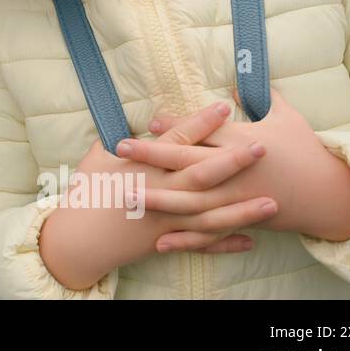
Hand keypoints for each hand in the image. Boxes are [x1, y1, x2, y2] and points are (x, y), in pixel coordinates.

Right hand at [39, 102, 272, 288]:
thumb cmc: (84, 194)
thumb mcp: (96, 161)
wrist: (77, 239)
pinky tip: (250, 239)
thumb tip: (133, 125)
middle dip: (233, 162)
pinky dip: (225, 244)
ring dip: (242, 209)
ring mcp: (166, 221)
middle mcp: (159, 194)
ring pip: (210, 215)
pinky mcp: (167, 241)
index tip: (224, 106)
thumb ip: (116, 142)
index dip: (201, 123)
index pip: (177, 142)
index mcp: (143, 169)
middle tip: (262, 148)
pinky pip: (201, 244)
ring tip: (272, 202)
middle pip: (202, 176)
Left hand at [142, 89, 349, 243]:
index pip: (206, 131)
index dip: (178, 126)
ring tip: (124, 192)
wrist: (330, 193)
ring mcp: (237, 200)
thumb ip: (259, 95)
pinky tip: (160, 240)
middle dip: (153, 155)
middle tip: (120, 147)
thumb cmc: (305, 150)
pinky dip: (186, 237)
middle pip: (188, 162)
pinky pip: (209, 231)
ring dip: (157, 198)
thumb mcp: (285, 116)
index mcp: (246, 142)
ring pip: (191, 201)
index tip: (151, 121)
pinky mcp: (241, 221)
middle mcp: (237, 172)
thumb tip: (236, 81)